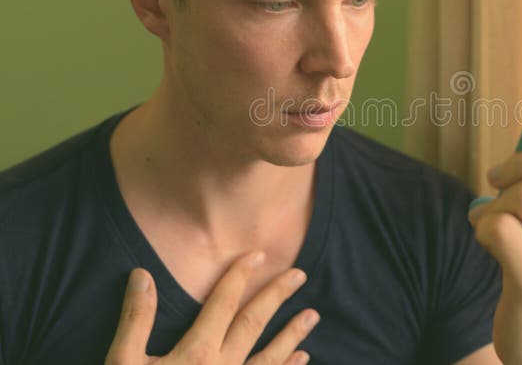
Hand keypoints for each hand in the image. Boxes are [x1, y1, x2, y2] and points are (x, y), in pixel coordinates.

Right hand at [105, 251, 318, 364]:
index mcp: (196, 353)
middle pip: (254, 324)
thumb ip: (136, 320)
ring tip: (313, 315)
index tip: (257, 254)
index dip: (239, 276)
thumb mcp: (122, 364)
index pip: (223, 303)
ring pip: (271, 357)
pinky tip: (302, 359)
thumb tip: (143, 275)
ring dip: (293, 334)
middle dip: (276, 296)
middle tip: (300, 275)